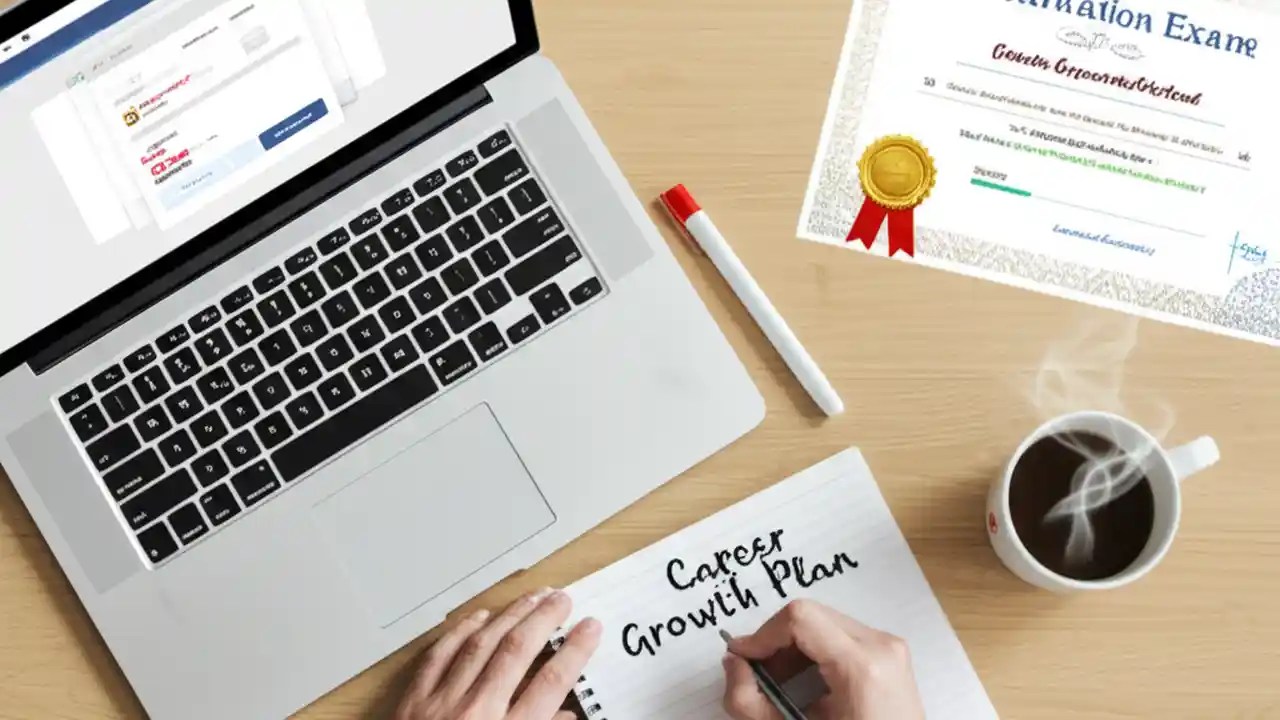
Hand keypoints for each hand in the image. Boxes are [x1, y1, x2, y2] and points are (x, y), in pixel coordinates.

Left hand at [395, 588, 601, 719]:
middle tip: (562, 599)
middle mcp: (477, 714)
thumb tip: (567, 718)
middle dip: (544, 619)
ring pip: (481, 644)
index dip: (575, 651)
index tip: (590, 628)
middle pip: (518, 651)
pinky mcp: (413, 703)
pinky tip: (478, 617)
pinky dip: (460, 632)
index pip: (551, 683)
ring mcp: (442, 704)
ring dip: (510, 615)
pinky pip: (440, 655)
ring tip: (531, 597)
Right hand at [721, 600, 924, 719]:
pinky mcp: (890, 652)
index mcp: (862, 666)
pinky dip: (813, 651)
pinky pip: (841, 635)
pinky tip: (804, 681)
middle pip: (810, 616)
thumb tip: (733, 662)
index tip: (742, 658)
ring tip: (779, 682)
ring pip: (823, 622)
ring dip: (792, 646)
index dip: (762, 635)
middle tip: (757, 674)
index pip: (800, 618)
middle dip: (775, 642)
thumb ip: (751, 703)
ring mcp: (890, 646)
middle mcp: (881, 645)